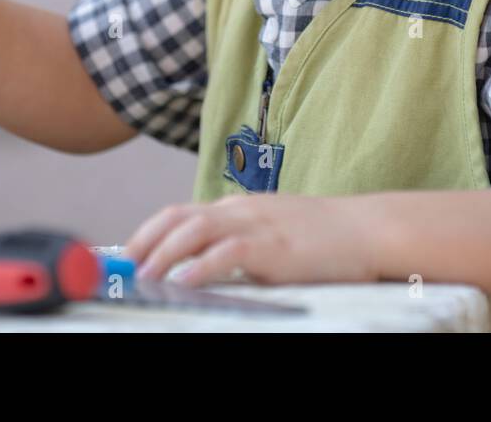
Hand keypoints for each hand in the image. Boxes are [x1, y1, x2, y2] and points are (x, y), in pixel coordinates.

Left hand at [123, 193, 383, 286]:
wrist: (367, 230)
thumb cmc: (324, 238)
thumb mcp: (273, 231)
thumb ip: (239, 241)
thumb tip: (203, 263)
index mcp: (238, 208)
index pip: (181, 213)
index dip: (149, 232)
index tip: (127, 254)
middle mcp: (240, 211)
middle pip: (178, 217)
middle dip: (144, 241)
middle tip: (122, 267)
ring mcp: (256, 225)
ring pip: (194, 231)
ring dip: (163, 255)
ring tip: (143, 276)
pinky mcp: (272, 247)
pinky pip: (227, 254)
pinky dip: (200, 267)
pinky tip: (182, 282)